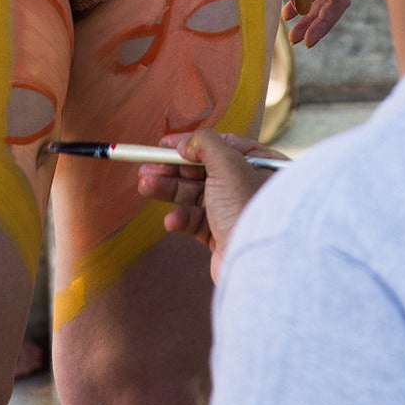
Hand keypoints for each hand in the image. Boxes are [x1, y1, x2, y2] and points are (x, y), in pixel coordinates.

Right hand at [137, 129, 279, 279]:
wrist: (255, 261)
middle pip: (204, 171)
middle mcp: (249, 186)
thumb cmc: (247, 206)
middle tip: (145, 167)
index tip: (164, 144)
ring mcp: (234, 211)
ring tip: (145, 186)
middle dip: (173, 169)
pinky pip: (197, 221)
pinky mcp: (222, 235)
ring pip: (196, 195)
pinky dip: (182, 219)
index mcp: (260, 164)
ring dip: (170, 190)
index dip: (191, 143)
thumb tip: (185, 143)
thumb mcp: (227, 163)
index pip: (221, 146)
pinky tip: (171, 221)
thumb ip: (205, 144)